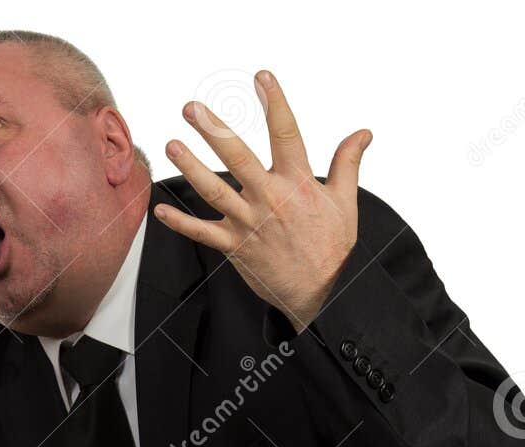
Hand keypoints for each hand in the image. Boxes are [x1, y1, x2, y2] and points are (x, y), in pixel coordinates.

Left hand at [153, 70, 371, 331]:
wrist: (324, 292)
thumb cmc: (333, 245)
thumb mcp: (345, 201)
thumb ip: (347, 163)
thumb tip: (363, 133)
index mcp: (299, 182)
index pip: (286, 133)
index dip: (275, 103)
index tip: (262, 77)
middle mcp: (271, 198)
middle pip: (238, 157)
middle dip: (214, 131)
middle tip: (192, 108)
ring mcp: (250, 223)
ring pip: (214, 190)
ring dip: (190, 167)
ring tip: (172, 144)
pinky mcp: (235, 247)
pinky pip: (202, 232)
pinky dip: (180, 223)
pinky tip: (161, 210)